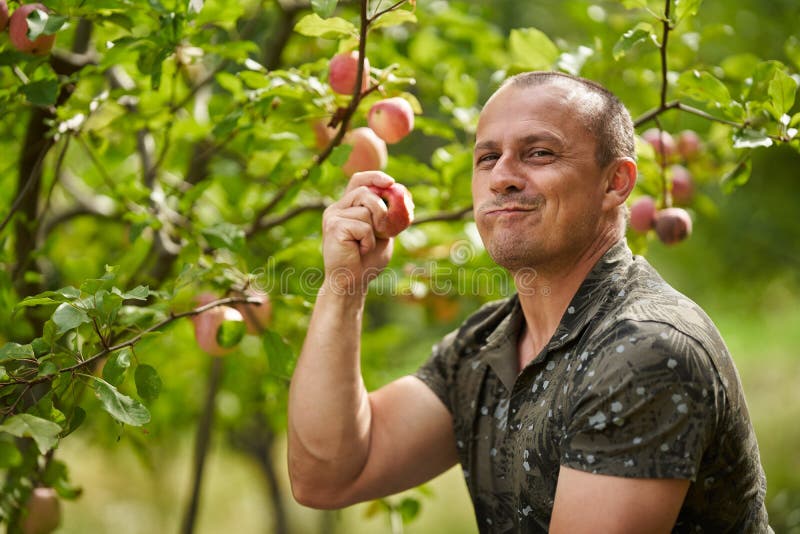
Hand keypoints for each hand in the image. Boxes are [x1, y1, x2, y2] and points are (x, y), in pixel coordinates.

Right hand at [321, 171, 401, 294]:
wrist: (352, 283)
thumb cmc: (367, 261)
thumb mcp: (383, 233)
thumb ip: (388, 215)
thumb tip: (404, 197)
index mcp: (347, 207)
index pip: (358, 180)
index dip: (374, 176)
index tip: (391, 182)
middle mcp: (337, 208)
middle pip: (365, 191)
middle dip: (382, 209)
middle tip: (383, 230)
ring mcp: (333, 216)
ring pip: (366, 209)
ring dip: (375, 230)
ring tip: (365, 245)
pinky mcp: (334, 226)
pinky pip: (363, 225)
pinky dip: (368, 240)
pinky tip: (359, 251)